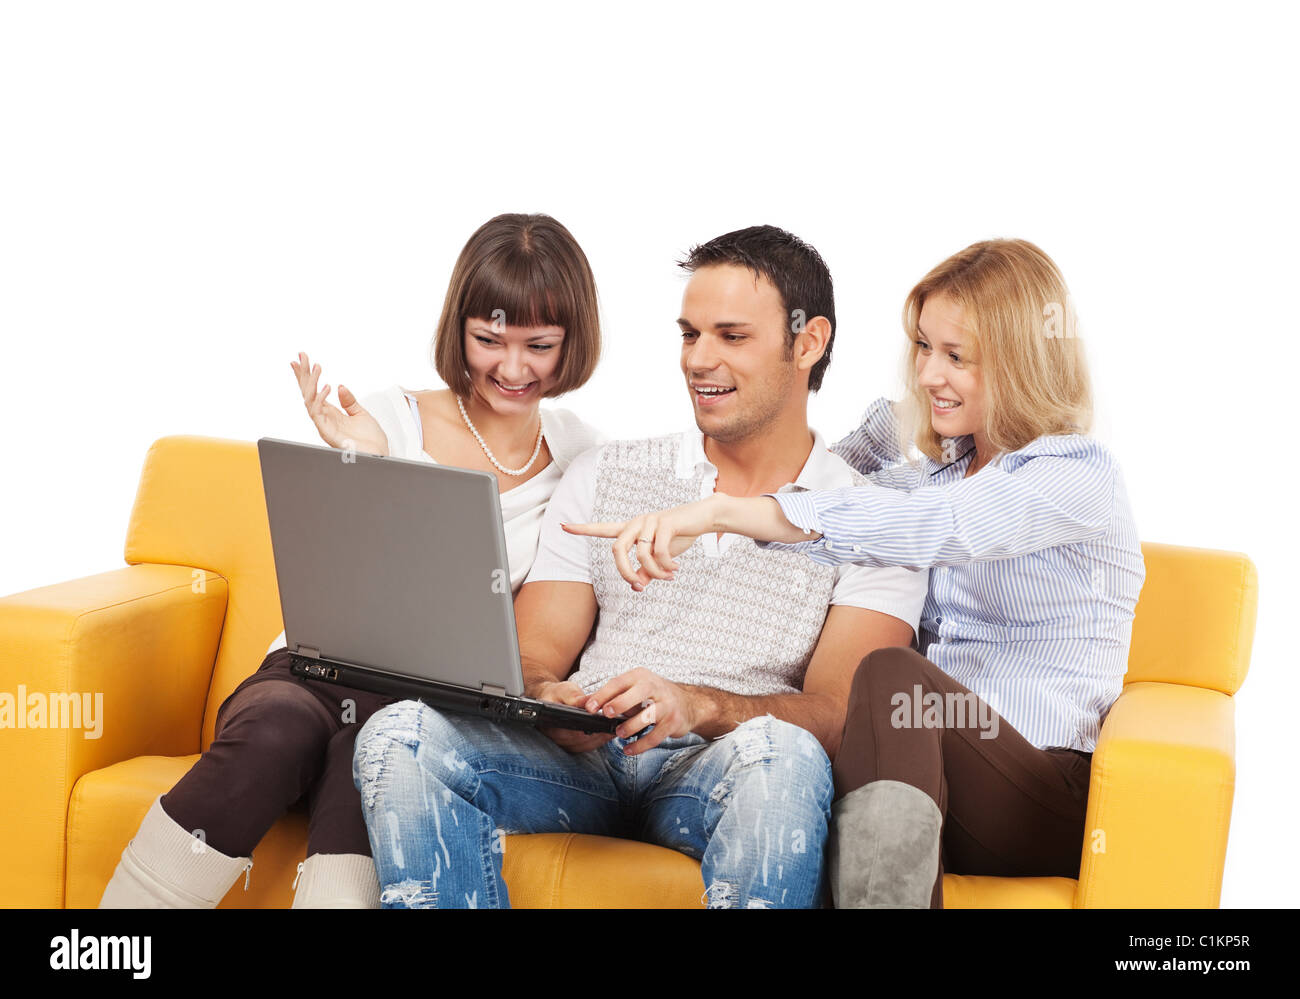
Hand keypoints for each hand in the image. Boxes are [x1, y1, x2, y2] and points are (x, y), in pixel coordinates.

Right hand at [291, 351, 388, 456]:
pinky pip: (318, 413)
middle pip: (307, 392)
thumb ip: (349, 400)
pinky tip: (327, 386)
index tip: (300, 359)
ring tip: (316, 367)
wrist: (379, 454)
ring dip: (311, 383)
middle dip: (303, 374)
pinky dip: (320, 399)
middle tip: (301, 356)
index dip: (306, 376)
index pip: (314, 391)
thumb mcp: (361, 413)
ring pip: (309, 400)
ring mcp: (324, 425)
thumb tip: (340, 386)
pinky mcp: (327, 433)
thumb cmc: (371, 439)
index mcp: (330, 413)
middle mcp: (324, 418)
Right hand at [532, 680, 614, 753]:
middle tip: (612, 728)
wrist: (550, 699)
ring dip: (599, 739)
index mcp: (550, 725)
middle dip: (597, 736)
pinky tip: (607, 732)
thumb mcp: (564, 690)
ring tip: (613, 729)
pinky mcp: (571, 745)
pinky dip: (597, 740)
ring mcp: (563, 744)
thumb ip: (574, 697)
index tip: (601, 725)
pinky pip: (586, 746)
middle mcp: (555, 738)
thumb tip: (587, 702)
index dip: (587, 730)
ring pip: (584, 746)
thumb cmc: (556, 694)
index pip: (570, 733)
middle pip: (580, 742)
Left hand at [561, 496, 722, 589]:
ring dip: (655, 572)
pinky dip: (666, 565)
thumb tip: (637, 586)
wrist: (704, 518)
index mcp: (632, 528)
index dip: (583, 529)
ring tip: (669, 577)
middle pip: (616, 549)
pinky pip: (659, 552)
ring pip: (641, 554)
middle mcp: (637, 522)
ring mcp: (650, 521)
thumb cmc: (679, 536)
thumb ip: (646, 570)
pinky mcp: (665, 523)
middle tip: (639, 587)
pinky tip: (675, 568)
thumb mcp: (661, 556)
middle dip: (625, 573)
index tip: (562, 526)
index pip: (602, 528)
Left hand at [583, 668, 698, 755]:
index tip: (590, 707)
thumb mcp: (636, 688)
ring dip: (631, 726)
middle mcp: (655, 687)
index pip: (619, 683)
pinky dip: (641, 745)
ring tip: (619, 733)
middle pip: (636, 694)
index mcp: (640, 676)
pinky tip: (629, 750)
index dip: (603, 694)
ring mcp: (666, 704)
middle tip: (606, 714)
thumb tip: (585, 703)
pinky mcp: (673, 722)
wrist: (689, 703)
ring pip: (647, 716)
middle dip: (619, 704)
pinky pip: (655, 736)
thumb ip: (614, 695)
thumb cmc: (654, 696)